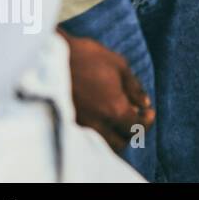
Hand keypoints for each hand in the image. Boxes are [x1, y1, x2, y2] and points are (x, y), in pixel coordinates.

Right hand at [61, 32, 154, 152]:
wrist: (50, 55)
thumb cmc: (87, 57)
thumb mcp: (118, 66)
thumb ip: (134, 88)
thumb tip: (144, 104)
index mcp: (113, 109)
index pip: (136, 128)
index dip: (147, 122)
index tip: (148, 113)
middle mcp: (96, 123)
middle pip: (120, 143)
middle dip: (131, 132)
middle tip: (135, 117)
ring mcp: (78, 126)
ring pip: (101, 145)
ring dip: (113, 135)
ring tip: (116, 119)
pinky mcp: (64, 124)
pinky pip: (86, 138)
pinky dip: (97, 134)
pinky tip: (99, 118)